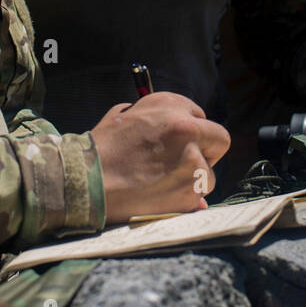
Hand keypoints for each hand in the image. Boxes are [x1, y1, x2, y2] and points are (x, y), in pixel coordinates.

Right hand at [90, 92, 229, 222]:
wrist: (86, 184)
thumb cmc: (100, 150)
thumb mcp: (124, 116)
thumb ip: (155, 118)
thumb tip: (171, 131)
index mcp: (170, 105)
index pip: (200, 116)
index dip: (190, 131)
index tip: (179, 142)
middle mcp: (186, 128)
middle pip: (219, 140)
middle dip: (207, 151)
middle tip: (185, 163)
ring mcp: (192, 161)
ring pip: (209, 174)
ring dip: (192, 180)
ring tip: (160, 185)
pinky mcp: (190, 191)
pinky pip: (199, 198)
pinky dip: (184, 201)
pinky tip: (161, 199)